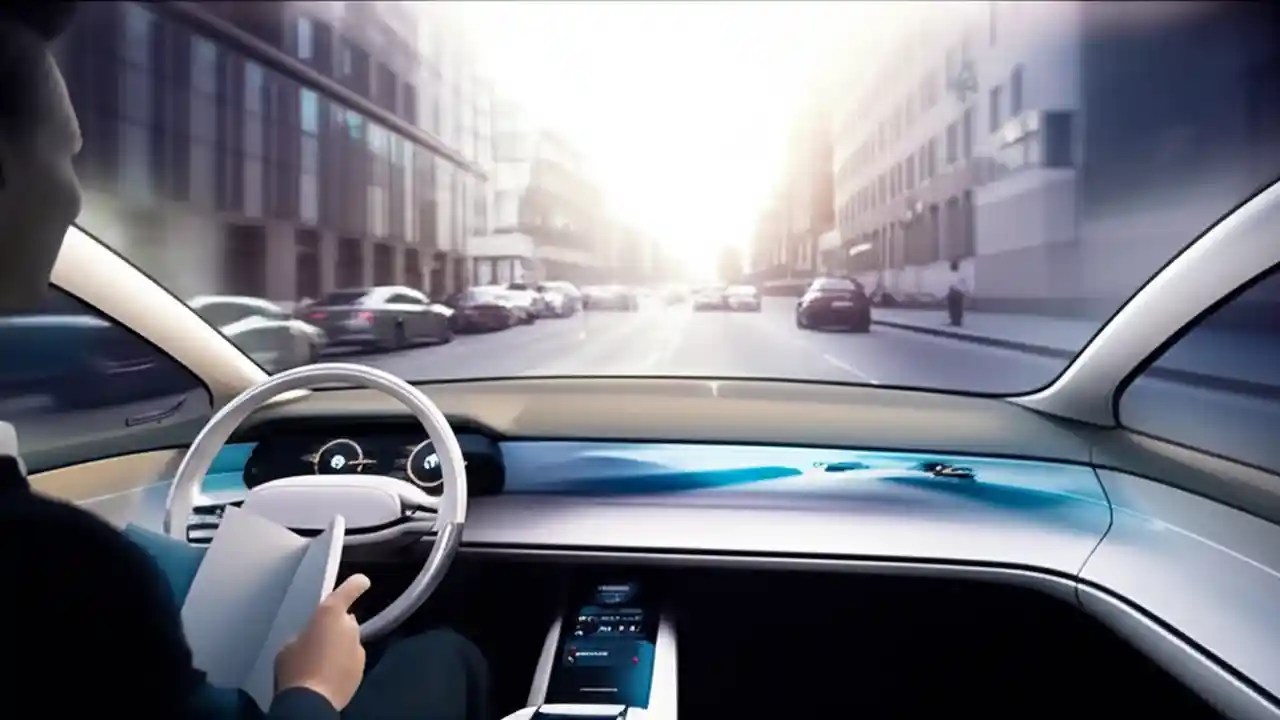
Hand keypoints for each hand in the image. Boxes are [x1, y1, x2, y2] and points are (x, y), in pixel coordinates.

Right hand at [275, 574, 371, 709]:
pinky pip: (351, 660)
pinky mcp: (362, 669)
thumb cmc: (295, 668)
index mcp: (330, 614)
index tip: (362, 581)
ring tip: (321, 664)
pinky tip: (329, 676)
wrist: (311, 702)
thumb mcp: (290, 645)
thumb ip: (306, 634)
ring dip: (340, 647)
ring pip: (349, 642)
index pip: (348, 590)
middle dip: (336, 628)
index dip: (355, 584)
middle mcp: (350, 627)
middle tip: (318, 643)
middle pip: (346, 621)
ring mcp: (359, 648)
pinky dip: (343, 664)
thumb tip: (315, 638)